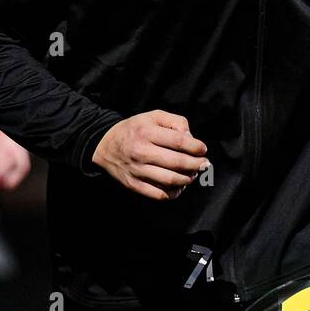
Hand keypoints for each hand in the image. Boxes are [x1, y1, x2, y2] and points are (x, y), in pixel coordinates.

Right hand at [91, 110, 208, 200]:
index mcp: (146, 132)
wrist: (105, 145)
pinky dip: (173, 193)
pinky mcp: (134, 184)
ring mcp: (137, 170)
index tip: (203, 149)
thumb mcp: (153, 116)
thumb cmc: (135, 129)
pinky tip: (179, 186)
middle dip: (196, 164)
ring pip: (170, 180)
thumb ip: (175, 122)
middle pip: (177, 162)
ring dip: (187, 179)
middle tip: (204, 164)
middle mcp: (141, 152)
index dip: (196, 147)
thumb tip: (191, 138)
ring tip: (193, 174)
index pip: (178, 141)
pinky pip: (159, 194)